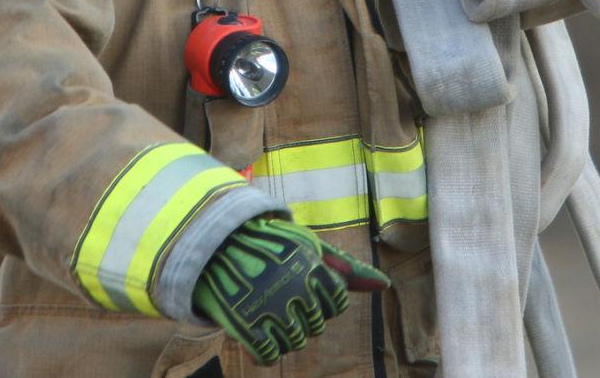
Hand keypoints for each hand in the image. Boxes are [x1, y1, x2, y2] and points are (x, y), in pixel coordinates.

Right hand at [193, 216, 389, 365]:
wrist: (214, 244)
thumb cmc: (269, 245)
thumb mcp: (306, 246)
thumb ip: (344, 267)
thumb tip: (385, 285)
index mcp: (311, 266)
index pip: (335, 302)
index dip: (322, 301)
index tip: (304, 291)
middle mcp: (294, 287)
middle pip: (315, 326)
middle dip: (302, 317)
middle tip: (281, 300)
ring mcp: (269, 307)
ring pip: (294, 342)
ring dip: (284, 334)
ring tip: (269, 314)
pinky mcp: (245, 324)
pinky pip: (268, 355)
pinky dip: (265, 350)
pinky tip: (259, 333)